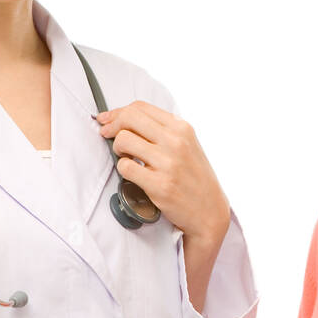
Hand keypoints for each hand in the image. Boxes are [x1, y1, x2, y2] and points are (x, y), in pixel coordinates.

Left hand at [94, 101, 229, 243]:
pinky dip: (123, 169)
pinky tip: (132, 172)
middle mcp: (176, 142)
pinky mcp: (159, 185)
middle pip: (129, 118)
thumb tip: (127, 119)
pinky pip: (125, 167)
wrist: (209, 210)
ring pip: (123, 140)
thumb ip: (163, 130)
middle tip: (107, 135)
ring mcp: (168, 163)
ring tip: (125, 157)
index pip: (141, 107)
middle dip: (112, 126)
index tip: (108, 120)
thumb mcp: (188, 145)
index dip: (118, 112)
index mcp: (182, 128)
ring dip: (117, 148)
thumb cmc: (195, 177)